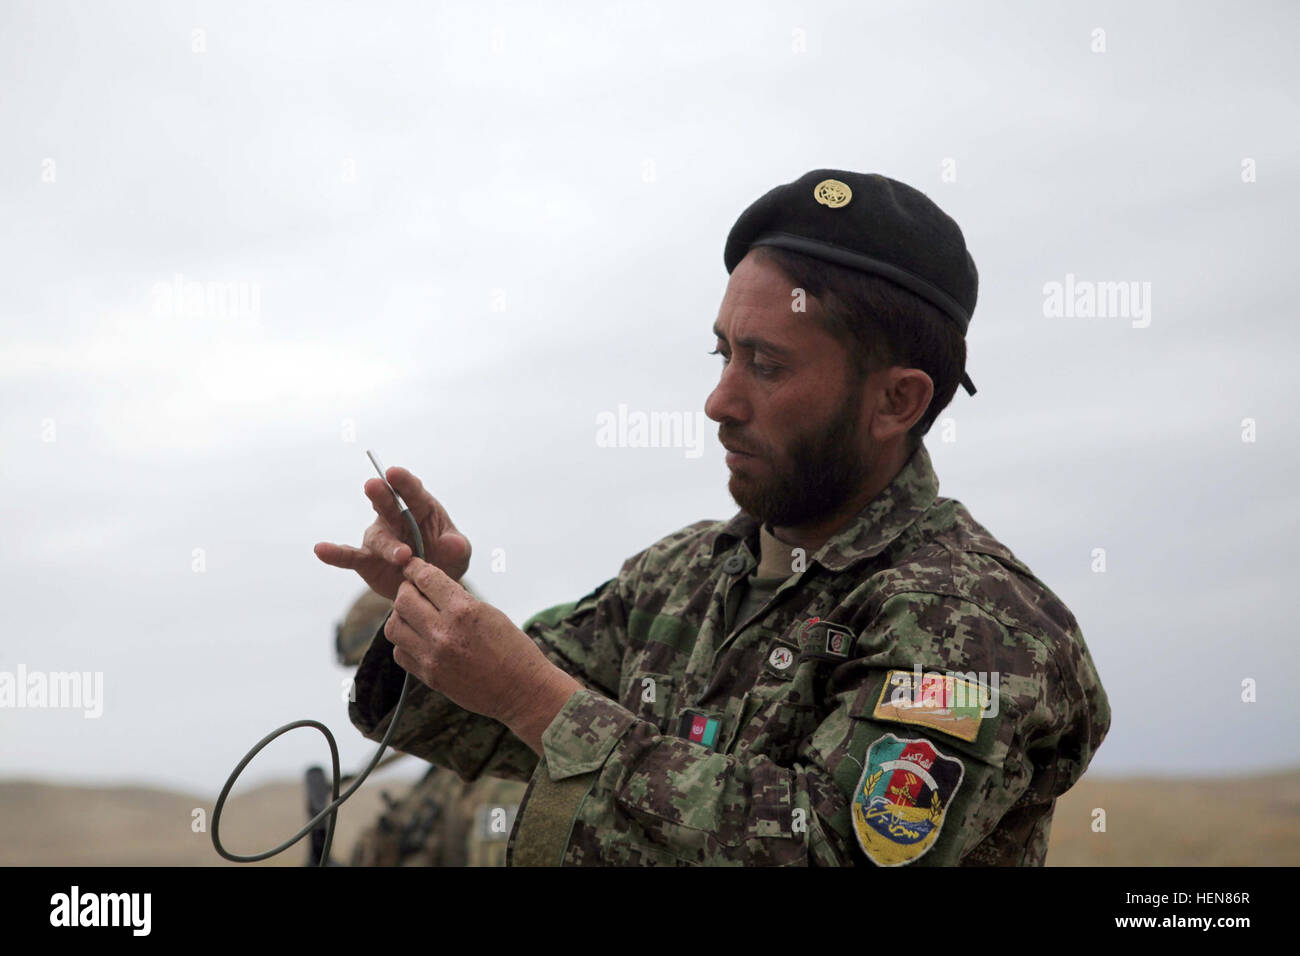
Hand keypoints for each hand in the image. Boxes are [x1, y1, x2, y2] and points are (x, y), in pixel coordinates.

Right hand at [314, 466, 470, 600]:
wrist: (431, 589)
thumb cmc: (446, 560)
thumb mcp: (459, 554)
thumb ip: (457, 547)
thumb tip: (454, 544)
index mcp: (421, 507)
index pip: (412, 491)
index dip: (403, 481)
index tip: (394, 473)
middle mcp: (396, 518)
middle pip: (387, 504)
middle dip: (381, 494)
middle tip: (375, 485)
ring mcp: (380, 538)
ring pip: (379, 538)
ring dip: (390, 546)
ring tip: (403, 556)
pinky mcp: (367, 561)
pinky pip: (350, 556)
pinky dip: (335, 554)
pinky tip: (321, 549)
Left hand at [386, 557, 579, 743]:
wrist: (521, 691)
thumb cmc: (513, 648)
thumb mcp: (489, 613)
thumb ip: (458, 600)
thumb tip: (433, 587)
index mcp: (464, 610)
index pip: (426, 579)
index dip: (415, 567)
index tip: (412, 566)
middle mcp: (443, 632)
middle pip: (403, 600)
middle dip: (407, 590)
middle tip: (414, 591)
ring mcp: (433, 657)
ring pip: (394, 627)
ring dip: (402, 617)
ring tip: (415, 616)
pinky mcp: (429, 676)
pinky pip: (401, 653)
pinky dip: (405, 642)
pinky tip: (420, 639)